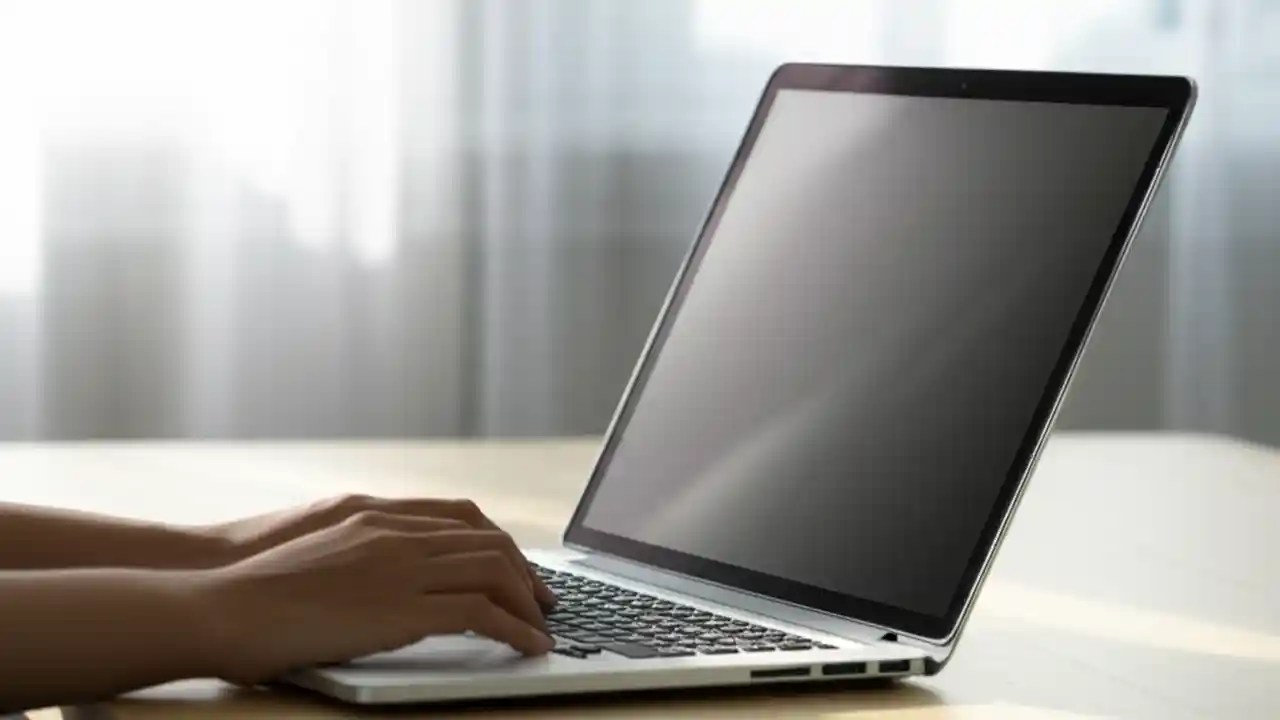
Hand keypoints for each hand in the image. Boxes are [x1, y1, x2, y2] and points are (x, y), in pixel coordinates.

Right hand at [198, 510, 555, 684]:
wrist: (222, 604)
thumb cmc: (254, 590)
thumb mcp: (315, 553)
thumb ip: (356, 554)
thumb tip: (379, 579)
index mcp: (375, 515)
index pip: (462, 516)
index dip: (498, 542)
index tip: (516, 569)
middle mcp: (396, 532)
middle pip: (488, 541)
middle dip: (525, 572)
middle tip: (545, 602)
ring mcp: (401, 566)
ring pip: (494, 570)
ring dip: (529, 602)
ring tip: (544, 628)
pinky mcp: (402, 608)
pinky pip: (481, 612)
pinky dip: (517, 629)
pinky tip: (530, 647)